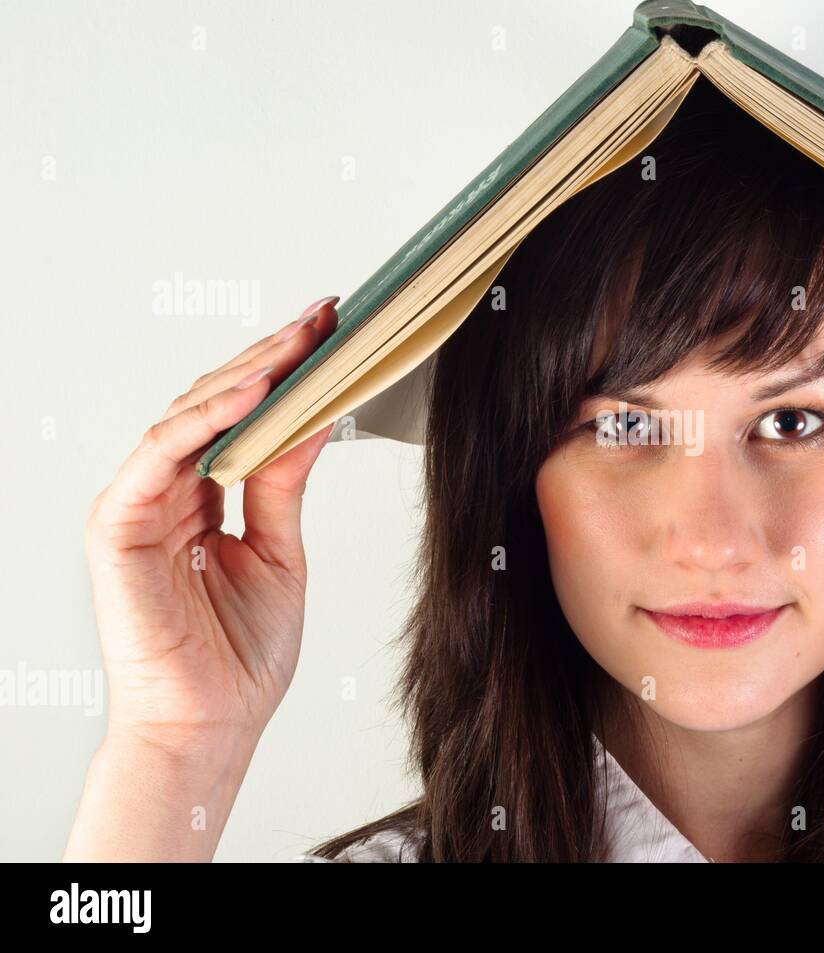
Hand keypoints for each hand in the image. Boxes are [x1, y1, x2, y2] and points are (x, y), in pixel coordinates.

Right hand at [83, 295, 339, 752]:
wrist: (212, 724)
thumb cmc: (240, 655)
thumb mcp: (280, 550)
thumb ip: (283, 482)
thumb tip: (313, 415)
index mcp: (203, 497)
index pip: (241, 418)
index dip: (283, 373)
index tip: (330, 333)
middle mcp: (167, 492)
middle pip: (215, 405)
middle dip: (270, 359)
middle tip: (322, 320)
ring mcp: (138, 504)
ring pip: (187, 416)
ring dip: (245, 375)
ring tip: (299, 343)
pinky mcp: (117, 524)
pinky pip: (160, 454)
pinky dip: (205, 419)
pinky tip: (253, 392)